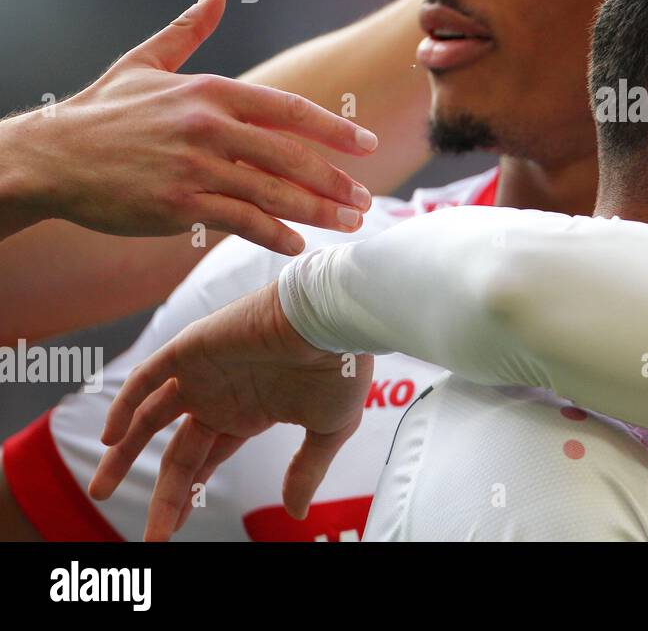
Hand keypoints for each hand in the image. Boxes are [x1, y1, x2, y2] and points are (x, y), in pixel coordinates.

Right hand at [3, 0, 376, 254]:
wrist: (48, 157)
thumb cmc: (102, 111)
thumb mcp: (146, 61)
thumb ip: (190, 28)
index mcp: (209, 91)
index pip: (289, 111)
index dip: (335, 130)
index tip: (369, 146)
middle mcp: (208, 127)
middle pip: (292, 156)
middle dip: (337, 180)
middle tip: (368, 199)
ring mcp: (193, 167)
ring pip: (273, 193)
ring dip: (318, 211)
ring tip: (348, 223)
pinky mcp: (177, 204)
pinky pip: (238, 221)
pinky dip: (273, 234)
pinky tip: (297, 244)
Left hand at [90, 281, 370, 540]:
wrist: (334, 318)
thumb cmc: (340, 365)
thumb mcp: (330, 428)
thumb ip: (308, 469)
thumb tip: (296, 512)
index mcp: (250, 413)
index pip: (208, 460)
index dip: (188, 494)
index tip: (172, 528)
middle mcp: (221, 396)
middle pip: (179, 453)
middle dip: (164, 495)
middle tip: (152, 536)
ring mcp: (202, 373)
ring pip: (150, 418)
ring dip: (123, 453)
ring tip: (100, 490)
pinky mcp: (190, 349)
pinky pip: (145, 378)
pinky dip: (124, 404)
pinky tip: (110, 436)